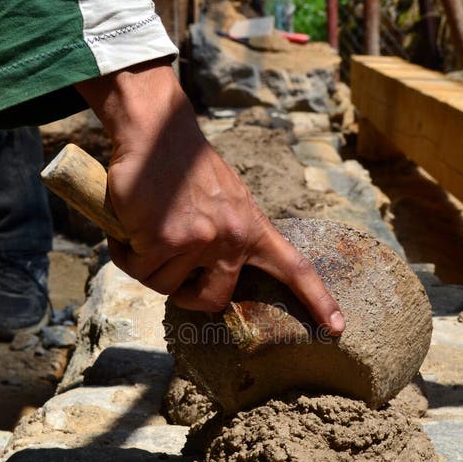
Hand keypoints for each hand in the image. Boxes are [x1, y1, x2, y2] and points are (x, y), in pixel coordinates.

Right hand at [76, 60, 344, 334]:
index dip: (316, 301)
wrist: (156, 132)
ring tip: (144, 229)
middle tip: (173, 277)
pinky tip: (127, 227)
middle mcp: (232, 237)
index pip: (294, 269)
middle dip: (188, 297)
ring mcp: (200, 239)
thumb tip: (209, 275)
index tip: (337, 329)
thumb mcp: (225, 200)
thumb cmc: (185, 168)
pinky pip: (138, 267)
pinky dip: (126, 253)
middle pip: (213, 300)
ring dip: (146, 264)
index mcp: (252, 228)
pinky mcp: (165, 238)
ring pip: (163, 285)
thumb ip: (228, 234)